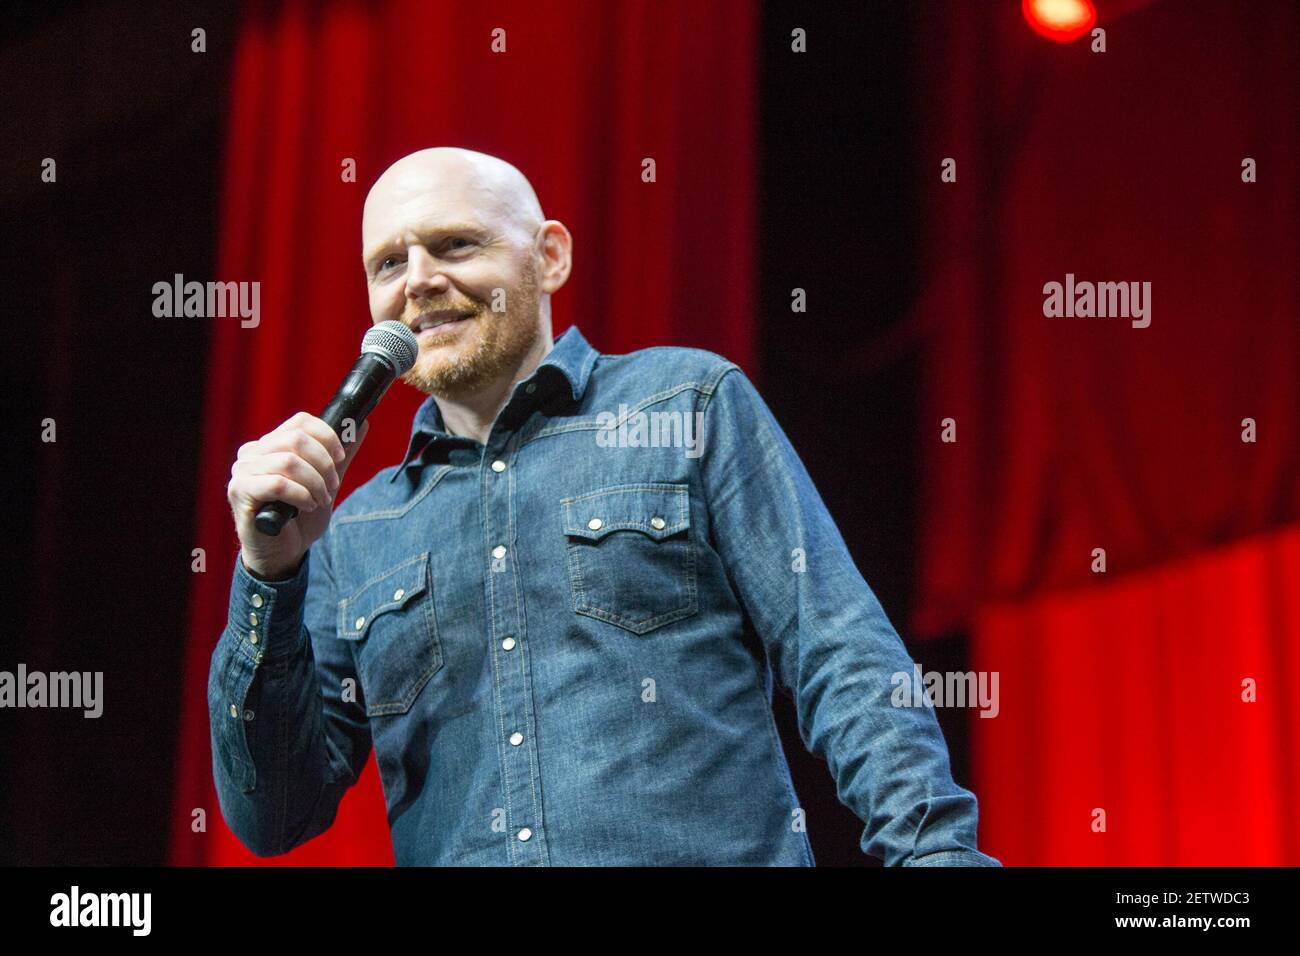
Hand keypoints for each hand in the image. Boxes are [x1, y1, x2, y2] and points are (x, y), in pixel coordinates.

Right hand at [227, 412, 369, 578]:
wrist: (282, 552)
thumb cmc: (300, 517)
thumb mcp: (325, 482)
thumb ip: (340, 456)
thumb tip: (362, 425)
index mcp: (270, 444)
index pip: (301, 421)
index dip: (327, 437)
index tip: (341, 458)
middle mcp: (251, 452)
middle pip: (297, 439)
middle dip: (324, 464)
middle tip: (332, 486)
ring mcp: (242, 471)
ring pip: (289, 462)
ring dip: (314, 483)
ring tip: (319, 500)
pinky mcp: (239, 491)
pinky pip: (277, 484)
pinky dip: (301, 495)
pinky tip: (306, 507)